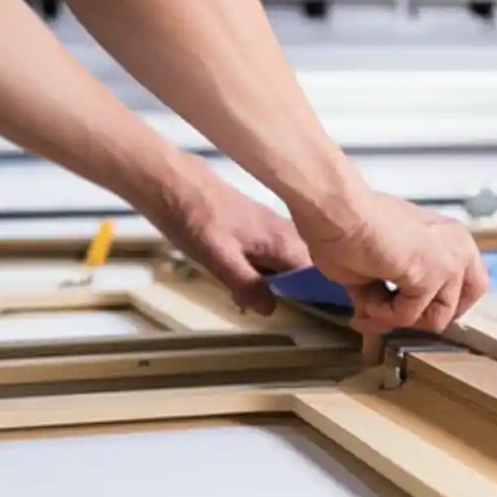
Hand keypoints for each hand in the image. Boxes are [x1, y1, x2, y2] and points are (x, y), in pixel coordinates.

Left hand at [142, 155, 310, 313]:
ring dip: (279, 283)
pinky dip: (266, 271)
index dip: (319, 294)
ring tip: (259, 300)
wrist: (176, 184)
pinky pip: (274, 255)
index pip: (317, 276)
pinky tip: (247, 281)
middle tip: (278, 310)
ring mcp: (274, 228)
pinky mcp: (259, 227)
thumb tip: (271, 310)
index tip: (311, 311)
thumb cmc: (197, 221)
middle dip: (296, 292)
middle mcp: (288, 234)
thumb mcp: (219, 258)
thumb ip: (248, 285)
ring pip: (289, 263)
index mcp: (285, 242)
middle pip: (306, 270)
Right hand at [290, 191, 488, 348]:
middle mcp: (459, 248)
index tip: (409, 310)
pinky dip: (381, 312)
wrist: (341, 212)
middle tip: (389, 312)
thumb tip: (378, 323)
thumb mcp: (385, 264)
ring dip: (396, 316)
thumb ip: (393, 292)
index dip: (439, 305)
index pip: (469, 286)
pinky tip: (365, 291)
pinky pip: (409, 315)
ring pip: (435, 318)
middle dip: (422, 318)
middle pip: (458, 306)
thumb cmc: (353, 224)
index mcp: (452, 237)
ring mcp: (450, 263)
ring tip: (368, 298)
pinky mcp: (432, 275)